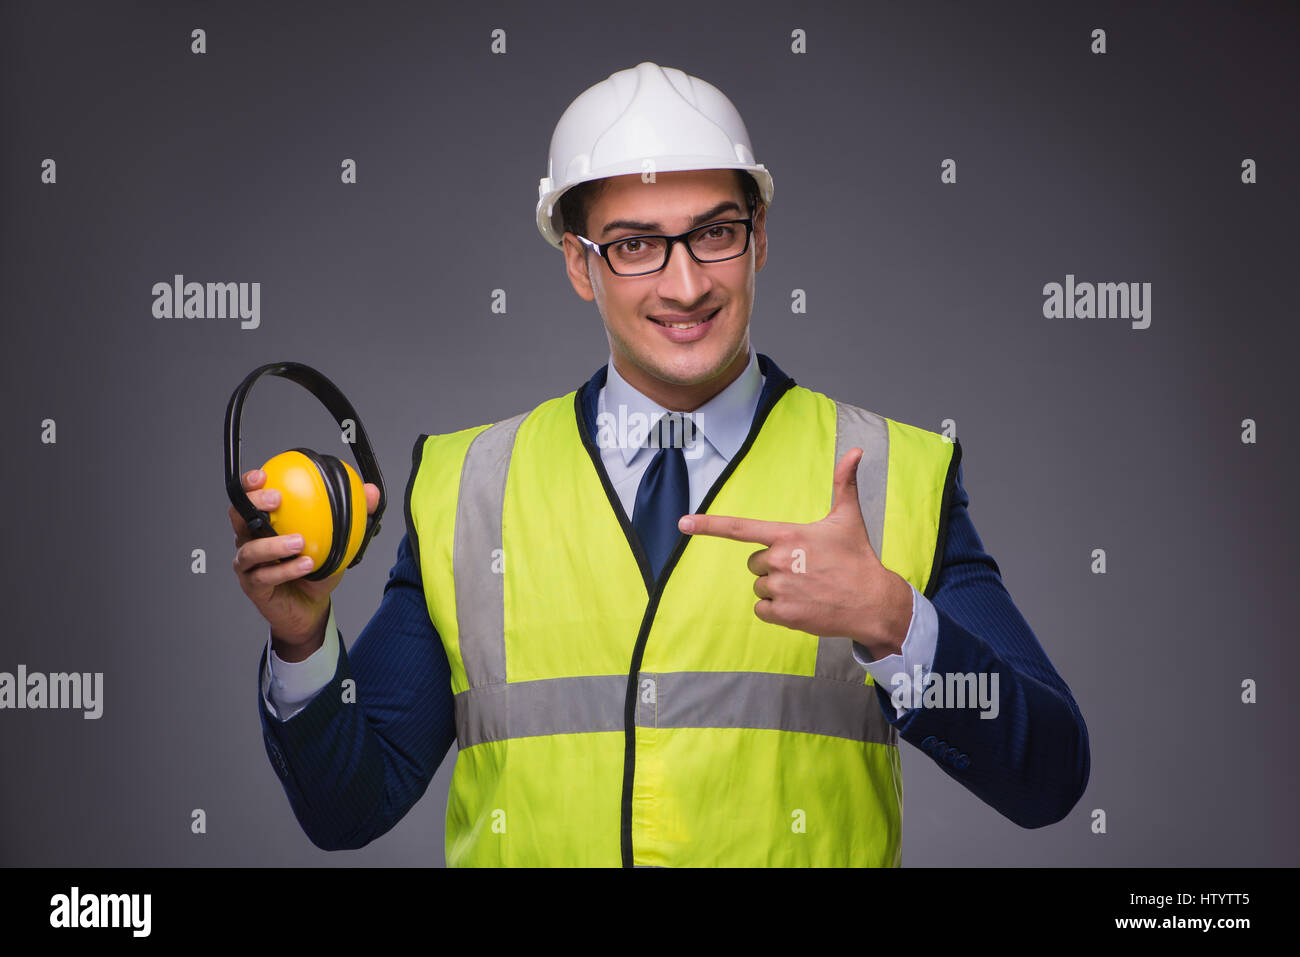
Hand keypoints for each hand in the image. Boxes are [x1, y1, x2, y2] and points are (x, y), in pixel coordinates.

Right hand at [229, 468, 379, 659]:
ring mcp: (249, 565)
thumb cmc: (317, 569)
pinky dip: (286, 569)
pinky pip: (265, 576)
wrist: (310, 606)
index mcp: (265, 523)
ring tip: (299, 541)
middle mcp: (250, 540)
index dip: (250, 484)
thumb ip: (354, 515)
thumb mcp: (339, 540)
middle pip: (238, 516)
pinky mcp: (254, 586)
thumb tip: (371, 491)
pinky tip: (305, 564)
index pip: (249, 497)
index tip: (264, 474)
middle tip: (277, 500)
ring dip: (273, 544)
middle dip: (253, 503)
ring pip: (250, 549)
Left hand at [677, 448, 913, 658]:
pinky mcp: (783, 614)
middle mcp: (779, 559)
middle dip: (773, 567)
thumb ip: (844, 483)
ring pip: (759, 587)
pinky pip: (761, 610)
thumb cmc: (857, 557)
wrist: (873, 601)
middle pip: (754, 564)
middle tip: (804, 569)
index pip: (740, 528)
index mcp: (788, 535)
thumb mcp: (848, 518)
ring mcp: (781, 588)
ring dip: (777, 589)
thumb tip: (857, 450)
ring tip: (807, 587)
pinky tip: (802, 605)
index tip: (683, 523)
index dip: (708, 525)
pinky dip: (776, 611)